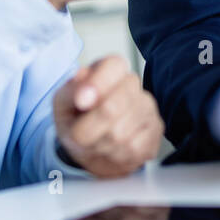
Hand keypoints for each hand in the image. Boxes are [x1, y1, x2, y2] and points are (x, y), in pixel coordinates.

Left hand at [54, 55, 163, 177]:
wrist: (91, 147)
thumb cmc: (77, 120)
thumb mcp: (63, 104)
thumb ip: (70, 91)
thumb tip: (82, 82)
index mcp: (110, 69)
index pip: (114, 65)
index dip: (97, 84)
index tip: (80, 102)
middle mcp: (133, 84)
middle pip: (113, 106)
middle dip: (89, 127)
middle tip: (79, 134)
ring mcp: (148, 108)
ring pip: (120, 133)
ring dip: (99, 143)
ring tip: (95, 140)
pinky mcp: (155, 132)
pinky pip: (132, 149)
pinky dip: (114, 154)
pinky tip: (111, 148)